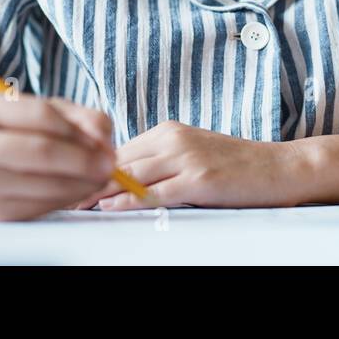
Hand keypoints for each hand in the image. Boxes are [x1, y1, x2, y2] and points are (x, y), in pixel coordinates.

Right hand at [0, 90, 115, 220]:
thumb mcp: (27, 112)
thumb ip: (71, 115)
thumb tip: (103, 134)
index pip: (42, 115)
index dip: (80, 129)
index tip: (106, 141)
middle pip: (42, 151)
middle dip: (85, 160)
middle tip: (109, 165)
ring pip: (44, 183)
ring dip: (82, 184)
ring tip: (98, 178)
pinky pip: (38, 206)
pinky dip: (65, 199)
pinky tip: (77, 192)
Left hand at [69, 121, 308, 210]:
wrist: (280, 168)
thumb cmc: (237, 167)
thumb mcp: (193, 156)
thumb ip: (159, 164)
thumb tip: (119, 182)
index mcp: (169, 130)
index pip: (118, 149)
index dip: (90, 167)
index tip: (66, 183)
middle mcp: (174, 138)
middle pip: (118, 160)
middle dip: (86, 180)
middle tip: (58, 197)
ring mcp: (186, 157)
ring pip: (130, 175)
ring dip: (99, 191)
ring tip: (73, 205)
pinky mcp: (199, 179)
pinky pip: (153, 191)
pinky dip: (127, 200)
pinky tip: (109, 208)